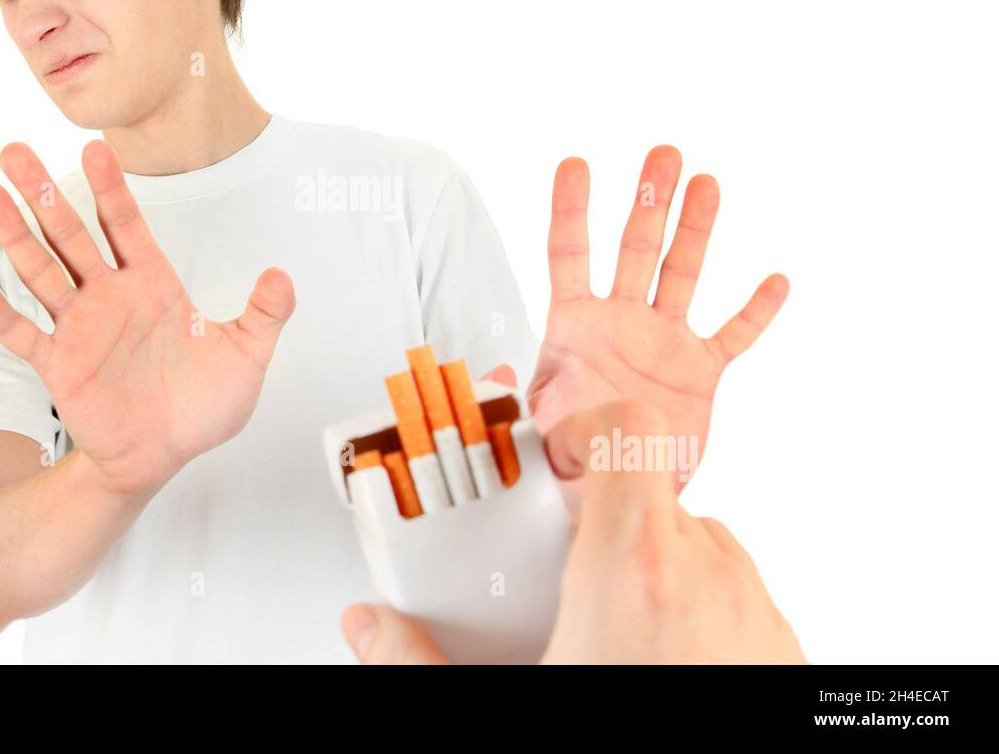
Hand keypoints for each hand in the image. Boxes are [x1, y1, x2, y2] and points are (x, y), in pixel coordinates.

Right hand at [0, 139, 295, 493]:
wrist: (168, 455)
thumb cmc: (205, 404)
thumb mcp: (246, 356)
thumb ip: (265, 315)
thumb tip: (283, 275)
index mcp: (151, 282)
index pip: (126, 224)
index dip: (111, 188)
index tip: (94, 147)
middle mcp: (109, 296)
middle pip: (71, 235)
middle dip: (44, 195)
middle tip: (13, 151)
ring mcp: (80, 328)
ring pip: (40, 272)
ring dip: (14, 236)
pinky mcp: (60, 366)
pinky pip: (24, 335)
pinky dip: (0, 313)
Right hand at [341, 398, 805, 664]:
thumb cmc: (625, 744)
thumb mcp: (503, 697)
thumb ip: (420, 657)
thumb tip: (372, 629)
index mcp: (634, 567)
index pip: (626, 429)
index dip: (584, 431)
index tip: (553, 467)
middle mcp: (705, 574)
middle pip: (644, 500)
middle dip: (597, 532)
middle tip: (561, 584)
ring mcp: (752, 610)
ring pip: (691, 548)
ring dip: (647, 575)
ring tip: (608, 639)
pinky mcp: (780, 647)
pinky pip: (730, 596)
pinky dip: (692, 612)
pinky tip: (654, 665)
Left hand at [527, 145, 787, 494]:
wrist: (615, 492)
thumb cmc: (565, 456)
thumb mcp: (533, 424)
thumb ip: (518, 396)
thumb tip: (489, 372)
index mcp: (574, 325)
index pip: (568, 254)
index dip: (571, 210)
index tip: (575, 163)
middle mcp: (621, 322)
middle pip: (634, 248)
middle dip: (648, 201)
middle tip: (663, 153)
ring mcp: (663, 342)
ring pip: (682, 274)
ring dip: (696, 230)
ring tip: (708, 182)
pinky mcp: (700, 373)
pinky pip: (733, 335)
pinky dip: (755, 312)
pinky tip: (776, 280)